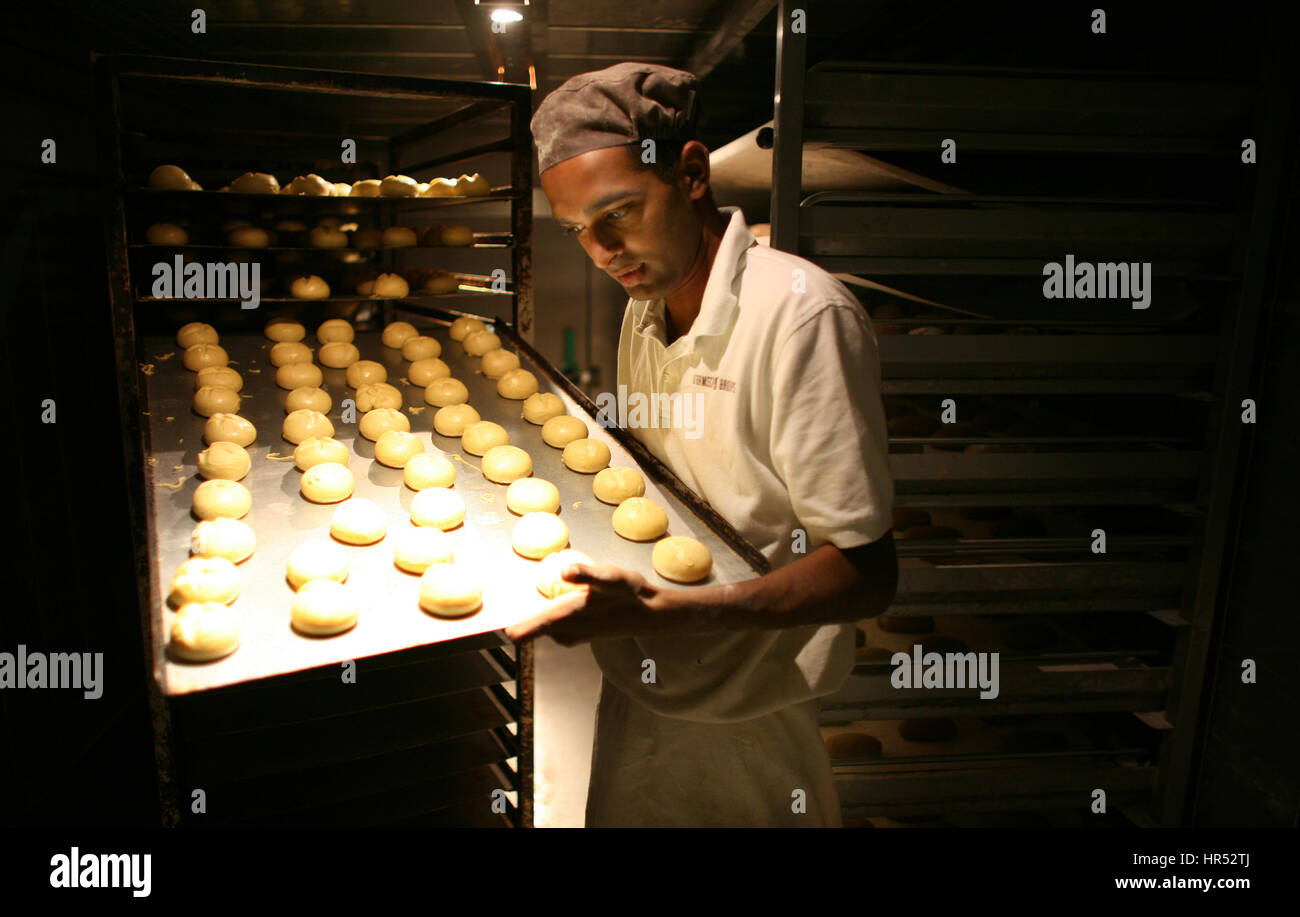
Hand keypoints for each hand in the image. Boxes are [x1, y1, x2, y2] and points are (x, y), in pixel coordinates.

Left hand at [505, 563, 673, 646]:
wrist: (650, 613)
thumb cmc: (629, 593)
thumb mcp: (610, 578)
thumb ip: (586, 574)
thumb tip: (565, 571)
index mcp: (565, 617)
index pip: (526, 628)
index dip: (511, 624)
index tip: (498, 619)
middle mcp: (563, 631)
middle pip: (529, 627)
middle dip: (518, 617)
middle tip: (507, 603)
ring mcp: (569, 635)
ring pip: (542, 626)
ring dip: (534, 616)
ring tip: (531, 601)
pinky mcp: (575, 633)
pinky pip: (553, 625)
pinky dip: (547, 616)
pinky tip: (557, 602)